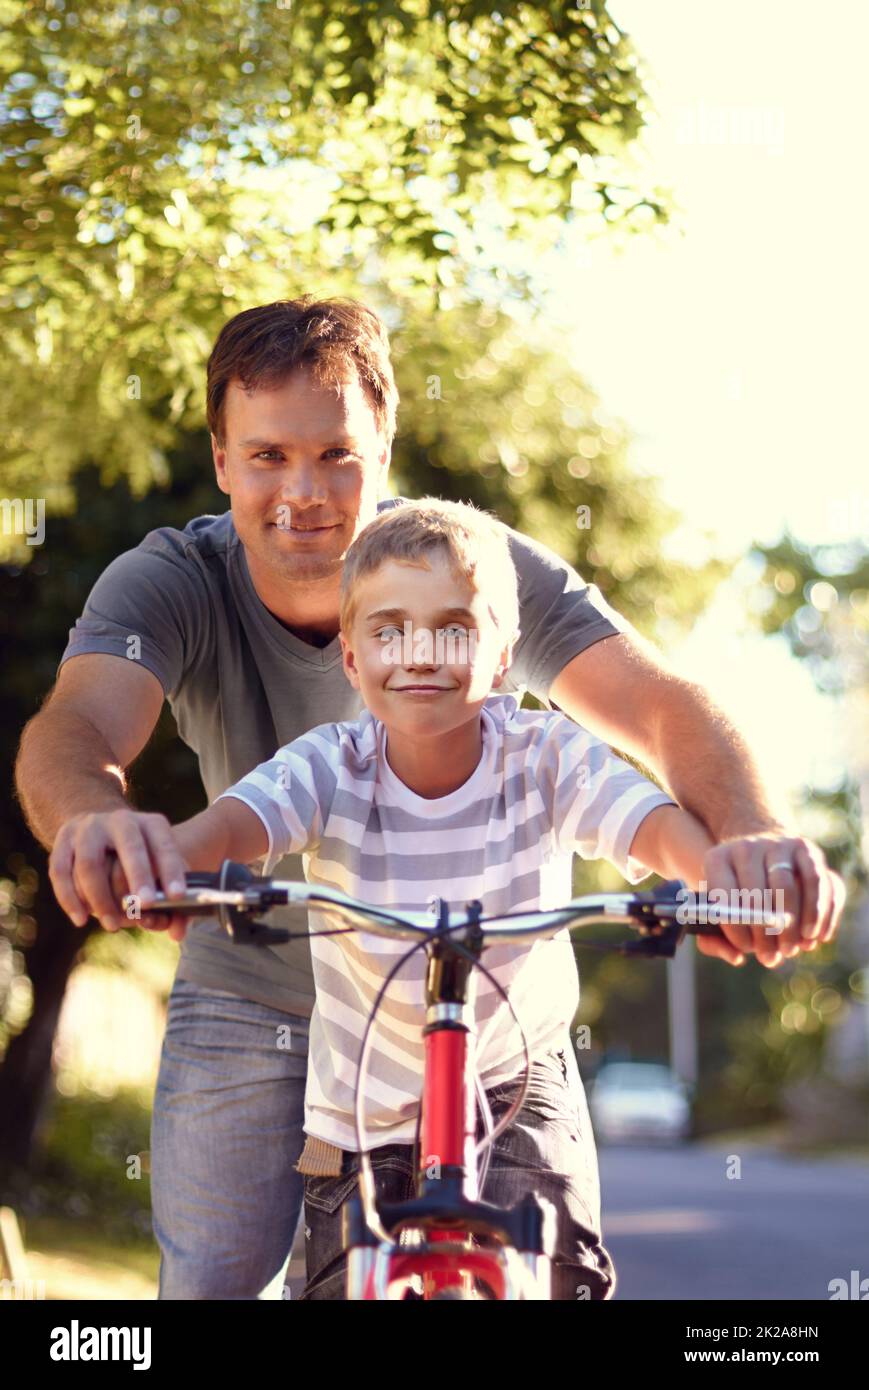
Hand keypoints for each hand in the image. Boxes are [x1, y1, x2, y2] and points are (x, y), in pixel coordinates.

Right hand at [49, 809, 190, 937]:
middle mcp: (121, 821)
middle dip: (138, 877)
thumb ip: (174, 902)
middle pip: (129, 847)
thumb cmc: (140, 858)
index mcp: (151, 824)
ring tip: (112, 925)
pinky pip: (61, 872)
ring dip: (100, 898)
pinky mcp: (63, 841)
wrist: (100, 830)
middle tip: (144, 906)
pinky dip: (70, 898)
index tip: (177, 896)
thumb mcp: (161, 869)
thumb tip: (177, 934)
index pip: (164, 845)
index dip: (171, 870)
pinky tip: (81, 919)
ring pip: (90, 864)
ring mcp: (89, 829)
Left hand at [696, 833, 845, 967]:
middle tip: (771, 957)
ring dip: (791, 925)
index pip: (724, 894)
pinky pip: (815, 880)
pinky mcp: (804, 847)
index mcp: (717, 860)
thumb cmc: (738, 897)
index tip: (747, 949)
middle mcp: (745, 847)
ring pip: (787, 887)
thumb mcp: (719, 913)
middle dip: (765, 931)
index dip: (736, 926)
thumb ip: (715, 940)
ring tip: (791, 949)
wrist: (761, 858)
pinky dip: (817, 912)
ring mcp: (776, 844)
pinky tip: (814, 935)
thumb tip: (736, 957)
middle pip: (757, 893)